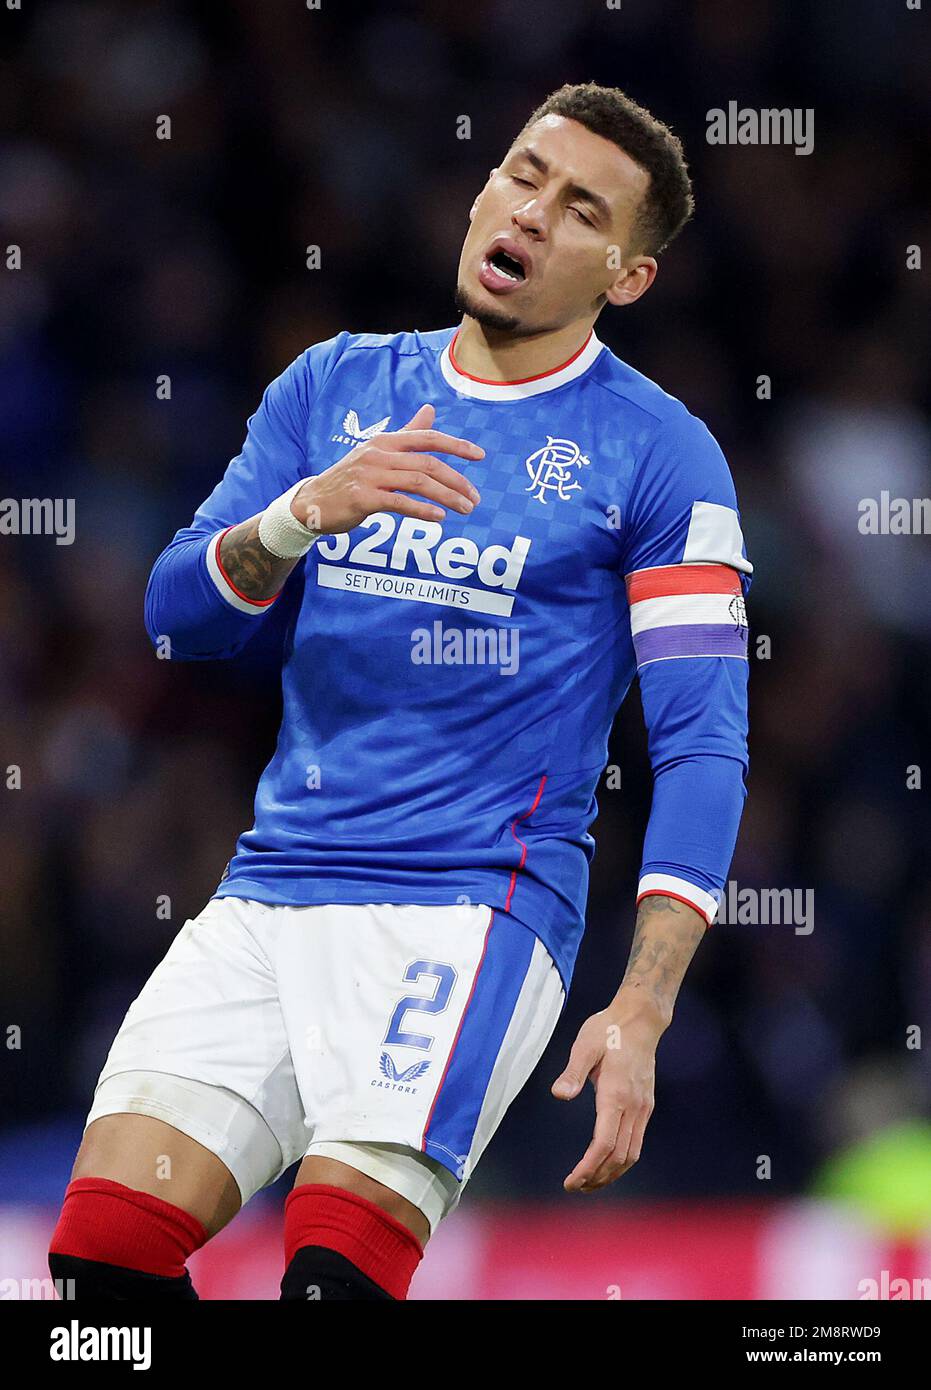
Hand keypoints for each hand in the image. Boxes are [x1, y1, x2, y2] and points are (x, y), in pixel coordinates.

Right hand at [291, 403, 482, 534]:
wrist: (313, 501)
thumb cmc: (350, 477)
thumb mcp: (378, 451)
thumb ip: (406, 433)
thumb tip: (430, 410)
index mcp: (385, 441)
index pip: (427, 438)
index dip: (456, 445)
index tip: (480, 455)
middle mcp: (378, 454)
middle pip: (428, 463)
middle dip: (457, 480)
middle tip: (475, 498)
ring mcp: (370, 475)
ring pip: (418, 482)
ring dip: (446, 497)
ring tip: (465, 509)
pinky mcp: (363, 498)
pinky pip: (399, 503)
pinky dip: (423, 510)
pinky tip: (439, 518)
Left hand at [551, 1003, 660, 1192]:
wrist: (640, 1019)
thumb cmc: (608, 1030)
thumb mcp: (585, 1044)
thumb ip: (573, 1072)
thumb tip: (559, 1094)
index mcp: (617, 1094)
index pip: (604, 1144)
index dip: (588, 1168)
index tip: (571, 1181)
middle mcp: (634, 1106)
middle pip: (619, 1157)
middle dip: (598, 1177)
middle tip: (575, 1186)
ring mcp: (643, 1108)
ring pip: (631, 1154)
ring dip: (611, 1173)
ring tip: (589, 1182)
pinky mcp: (646, 1105)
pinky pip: (636, 1142)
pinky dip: (622, 1160)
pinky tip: (607, 1162)